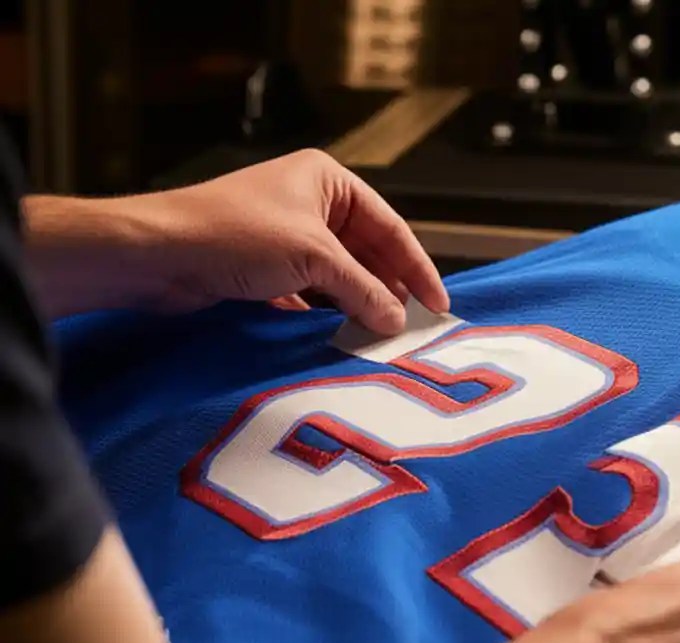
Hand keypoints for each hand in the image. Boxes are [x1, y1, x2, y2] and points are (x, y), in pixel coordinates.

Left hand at [23, 149, 447, 333]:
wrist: (156, 255)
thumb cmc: (234, 234)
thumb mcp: (313, 258)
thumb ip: (363, 290)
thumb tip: (398, 321)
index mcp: (328, 181)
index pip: (390, 227)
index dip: (416, 267)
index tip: (437, 305)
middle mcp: (310, 204)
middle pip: (367, 252)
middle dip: (389, 288)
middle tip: (413, 327)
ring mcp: (286, 237)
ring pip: (339, 276)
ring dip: (359, 304)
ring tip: (383, 336)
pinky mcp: (265, 269)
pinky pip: (312, 294)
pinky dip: (328, 314)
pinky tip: (343, 337)